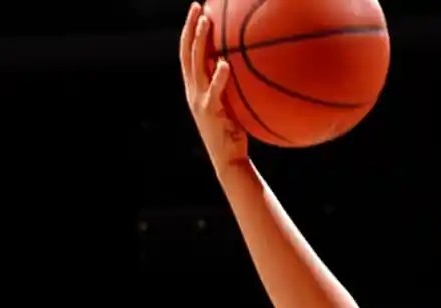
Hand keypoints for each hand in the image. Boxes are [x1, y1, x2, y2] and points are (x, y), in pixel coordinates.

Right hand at [178, 2, 247, 172]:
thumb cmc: (235, 132)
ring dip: (200, 42)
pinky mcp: (210, 112)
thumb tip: (253, 67)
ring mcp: (199, 100)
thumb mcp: (232, 105)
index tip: (198, 9)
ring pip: (195, 65)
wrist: (228, 159)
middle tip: (197, 6)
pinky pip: (214, 91)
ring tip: (206, 22)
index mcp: (195, 87)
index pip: (189, 53)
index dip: (190, 30)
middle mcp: (193, 90)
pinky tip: (225, 64)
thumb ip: (235, 86)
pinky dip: (218, 77)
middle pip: (187, 52)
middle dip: (191, 27)